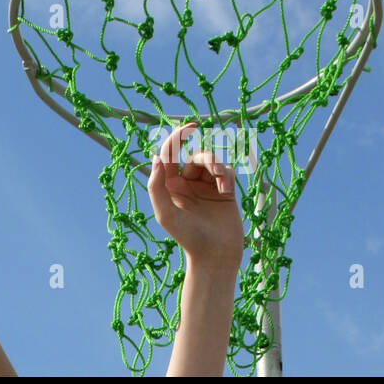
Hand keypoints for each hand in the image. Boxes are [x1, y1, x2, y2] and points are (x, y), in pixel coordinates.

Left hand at [148, 122, 244, 268]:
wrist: (215, 257)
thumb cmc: (187, 238)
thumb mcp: (165, 214)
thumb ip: (156, 186)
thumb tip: (156, 158)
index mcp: (169, 185)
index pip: (170, 153)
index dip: (177, 137)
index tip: (190, 127)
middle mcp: (187, 183)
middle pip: (195, 155)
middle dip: (206, 157)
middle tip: (216, 169)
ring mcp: (206, 187)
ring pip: (211, 161)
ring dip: (217, 166)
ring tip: (223, 181)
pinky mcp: (224, 192)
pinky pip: (226, 172)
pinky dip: (227, 177)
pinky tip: (226, 192)